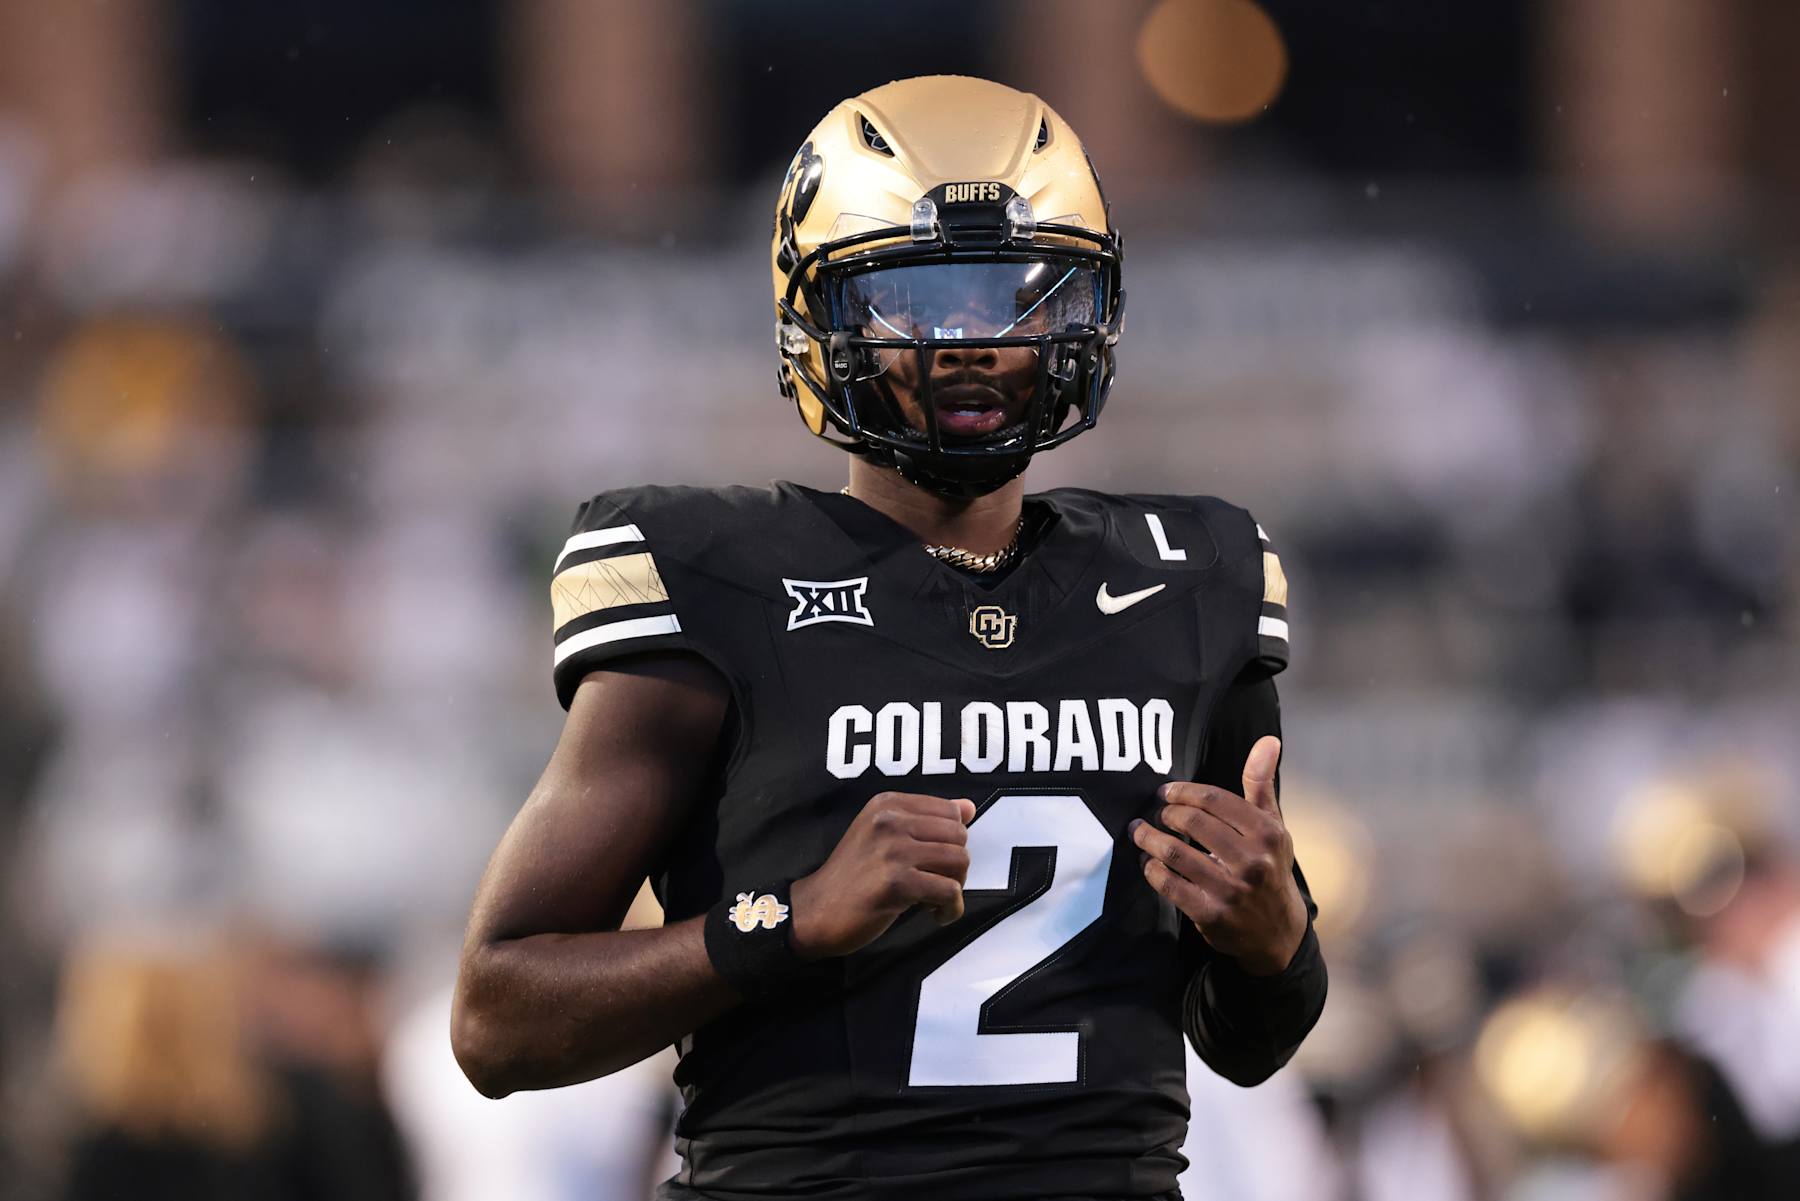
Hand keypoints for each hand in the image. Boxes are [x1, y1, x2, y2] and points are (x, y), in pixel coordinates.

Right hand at [789, 792, 975, 959]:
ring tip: (934, 900)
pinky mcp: (896, 882)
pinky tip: (934, 914)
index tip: (936, 862)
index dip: (953, 841)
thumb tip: (969, 806)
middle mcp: (890, 819)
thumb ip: (925, 819)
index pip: (951, 811)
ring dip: (956, 887)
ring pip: (959, 861)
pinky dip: (951, 909)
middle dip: (957, 866)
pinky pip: (949, 891)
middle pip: (959, 836)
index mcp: (888, 803)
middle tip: (937, 885)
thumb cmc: (853, 877)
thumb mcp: (884, 836)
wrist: (815, 910)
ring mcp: (893, 850)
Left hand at [1131, 736, 1307, 975]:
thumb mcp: (1273, 826)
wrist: (1276, 932)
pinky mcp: (1210, 915)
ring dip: (1149, 839)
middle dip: (1166, 814)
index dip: (1184, 792)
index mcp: (1268, 834)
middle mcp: (1253, 862)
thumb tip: (1268, 740)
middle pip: (1192, 823)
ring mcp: (1231, 890)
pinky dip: (1152, 869)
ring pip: (1175, 853)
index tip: (1166, 792)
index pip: (1215, 800)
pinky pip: (1169, 885)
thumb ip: (1261, 784)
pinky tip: (1148, 862)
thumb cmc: (1269, 867)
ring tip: (1139, 832)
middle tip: (1155, 813)